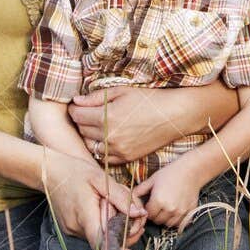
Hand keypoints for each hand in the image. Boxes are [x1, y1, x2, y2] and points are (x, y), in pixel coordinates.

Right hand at [41, 151, 145, 249]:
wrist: (49, 171)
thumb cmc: (75, 171)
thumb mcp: (101, 178)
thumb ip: (120, 197)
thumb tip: (139, 213)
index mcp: (84, 214)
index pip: (100, 241)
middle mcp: (76, 226)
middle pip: (105, 238)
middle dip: (123, 232)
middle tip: (137, 218)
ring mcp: (71, 229)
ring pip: (98, 235)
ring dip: (112, 227)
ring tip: (117, 207)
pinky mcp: (69, 228)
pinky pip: (90, 231)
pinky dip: (101, 224)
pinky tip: (104, 209)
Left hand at [68, 84, 188, 164]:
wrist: (174, 115)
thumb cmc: (149, 99)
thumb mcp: (121, 91)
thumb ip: (96, 97)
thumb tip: (76, 101)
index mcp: (107, 117)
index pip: (77, 115)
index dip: (74, 108)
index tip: (77, 105)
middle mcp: (110, 137)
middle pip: (81, 130)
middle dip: (80, 120)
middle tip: (86, 112)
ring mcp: (118, 150)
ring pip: (90, 145)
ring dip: (88, 135)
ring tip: (96, 125)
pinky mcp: (126, 158)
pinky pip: (103, 157)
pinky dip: (101, 148)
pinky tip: (106, 138)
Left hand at [132, 160, 203, 230]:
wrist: (191, 170)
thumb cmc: (170, 173)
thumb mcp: (152, 179)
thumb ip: (139, 191)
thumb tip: (130, 200)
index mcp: (158, 200)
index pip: (148, 214)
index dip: (147, 210)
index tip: (150, 204)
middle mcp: (169, 208)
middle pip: (157, 221)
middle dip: (155, 215)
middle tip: (158, 206)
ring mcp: (180, 212)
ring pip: (168, 224)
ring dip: (165, 219)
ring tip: (166, 208)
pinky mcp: (189, 212)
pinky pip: (179, 223)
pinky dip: (175, 220)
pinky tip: (174, 210)